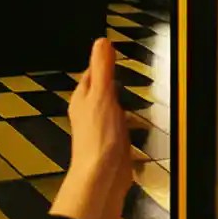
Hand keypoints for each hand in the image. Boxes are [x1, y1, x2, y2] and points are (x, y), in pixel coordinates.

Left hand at [50, 38, 135, 218]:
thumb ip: (103, 68)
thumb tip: (101, 42)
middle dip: (111, 82)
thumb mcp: (102, 95)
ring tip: (132, 94)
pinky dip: (127, 121)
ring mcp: (99, 130)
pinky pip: (119, 127)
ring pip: (109, 108)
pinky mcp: (112, 144)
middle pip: (99, 91)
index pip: (90, 73)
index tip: (111, 52)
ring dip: (120, 101)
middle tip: (123, 70)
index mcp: (82, 99)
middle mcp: (87, 113)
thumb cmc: (100, 137)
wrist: (103, 176)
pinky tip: (135, 123)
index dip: (101, 62)